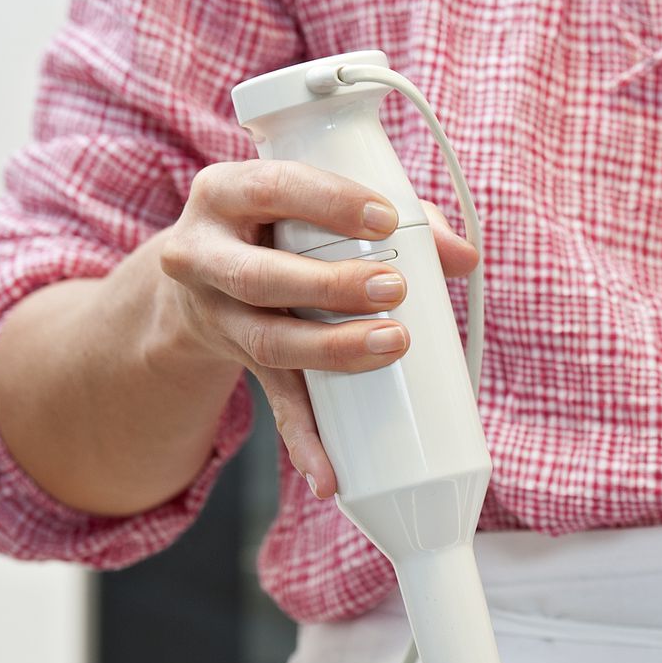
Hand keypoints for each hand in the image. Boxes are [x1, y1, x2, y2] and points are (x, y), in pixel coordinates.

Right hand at [154, 159, 477, 496]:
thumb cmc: (278, 229)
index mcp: (225, 196)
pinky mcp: (236, 366)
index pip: (273, 187)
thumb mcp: (313, 207)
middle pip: (261, 276)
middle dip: (331, 285)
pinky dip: (305, 442)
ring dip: (330, 351)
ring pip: (267, 343)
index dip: (327, 201)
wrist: (198, 282)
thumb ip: (395, 219)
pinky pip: (273, 407)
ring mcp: (214, 317)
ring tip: (391, 345)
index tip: (386, 218)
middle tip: (393, 290)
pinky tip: (329, 475)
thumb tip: (463, 255)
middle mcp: (202, 255)